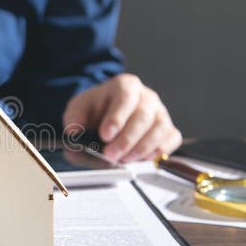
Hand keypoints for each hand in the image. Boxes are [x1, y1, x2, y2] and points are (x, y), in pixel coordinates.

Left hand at [62, 74, 181, 161]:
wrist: (103, 116)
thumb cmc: (94, 111)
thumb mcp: (78, 110)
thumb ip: (74, 119)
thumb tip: (74, 131)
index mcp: (125, 85)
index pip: (125, 97)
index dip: (116, 118)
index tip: (105, 135)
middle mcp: (146, 97)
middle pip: (143, 116)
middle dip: (126, 139)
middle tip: (110, 155)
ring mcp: (160, 112)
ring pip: (160, 128)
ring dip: (142, 148)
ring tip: (124, 160)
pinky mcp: (168, 129)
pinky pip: (171, 139)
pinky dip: (159, 151)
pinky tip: (142, 159)